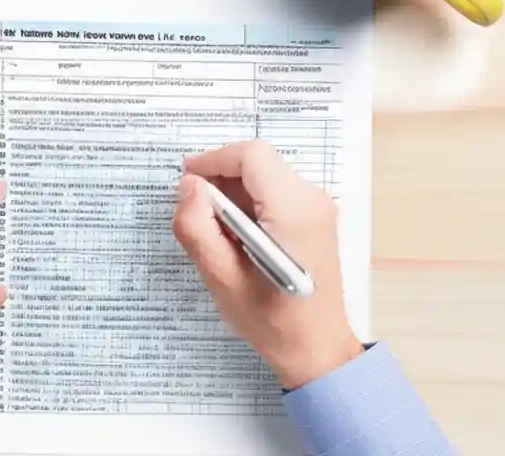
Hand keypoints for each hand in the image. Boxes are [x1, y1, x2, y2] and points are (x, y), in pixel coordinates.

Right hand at [173, 141, 362, 389]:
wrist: (317, 349)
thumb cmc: (271, 321)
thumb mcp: (222, 278)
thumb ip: (198, 227)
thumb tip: (188, 186)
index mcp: (293, 211)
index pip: (251, 156)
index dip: (213, 161)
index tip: (186, 183)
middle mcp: (312, 200)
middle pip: (258, 163)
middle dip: (221, 179)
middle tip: (196, 215)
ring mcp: (317, 208)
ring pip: (264, 175)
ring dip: (233, 194)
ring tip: (217, 234)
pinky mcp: (315, 218)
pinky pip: (275, 192)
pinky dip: (249, 204)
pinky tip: (237, 238)